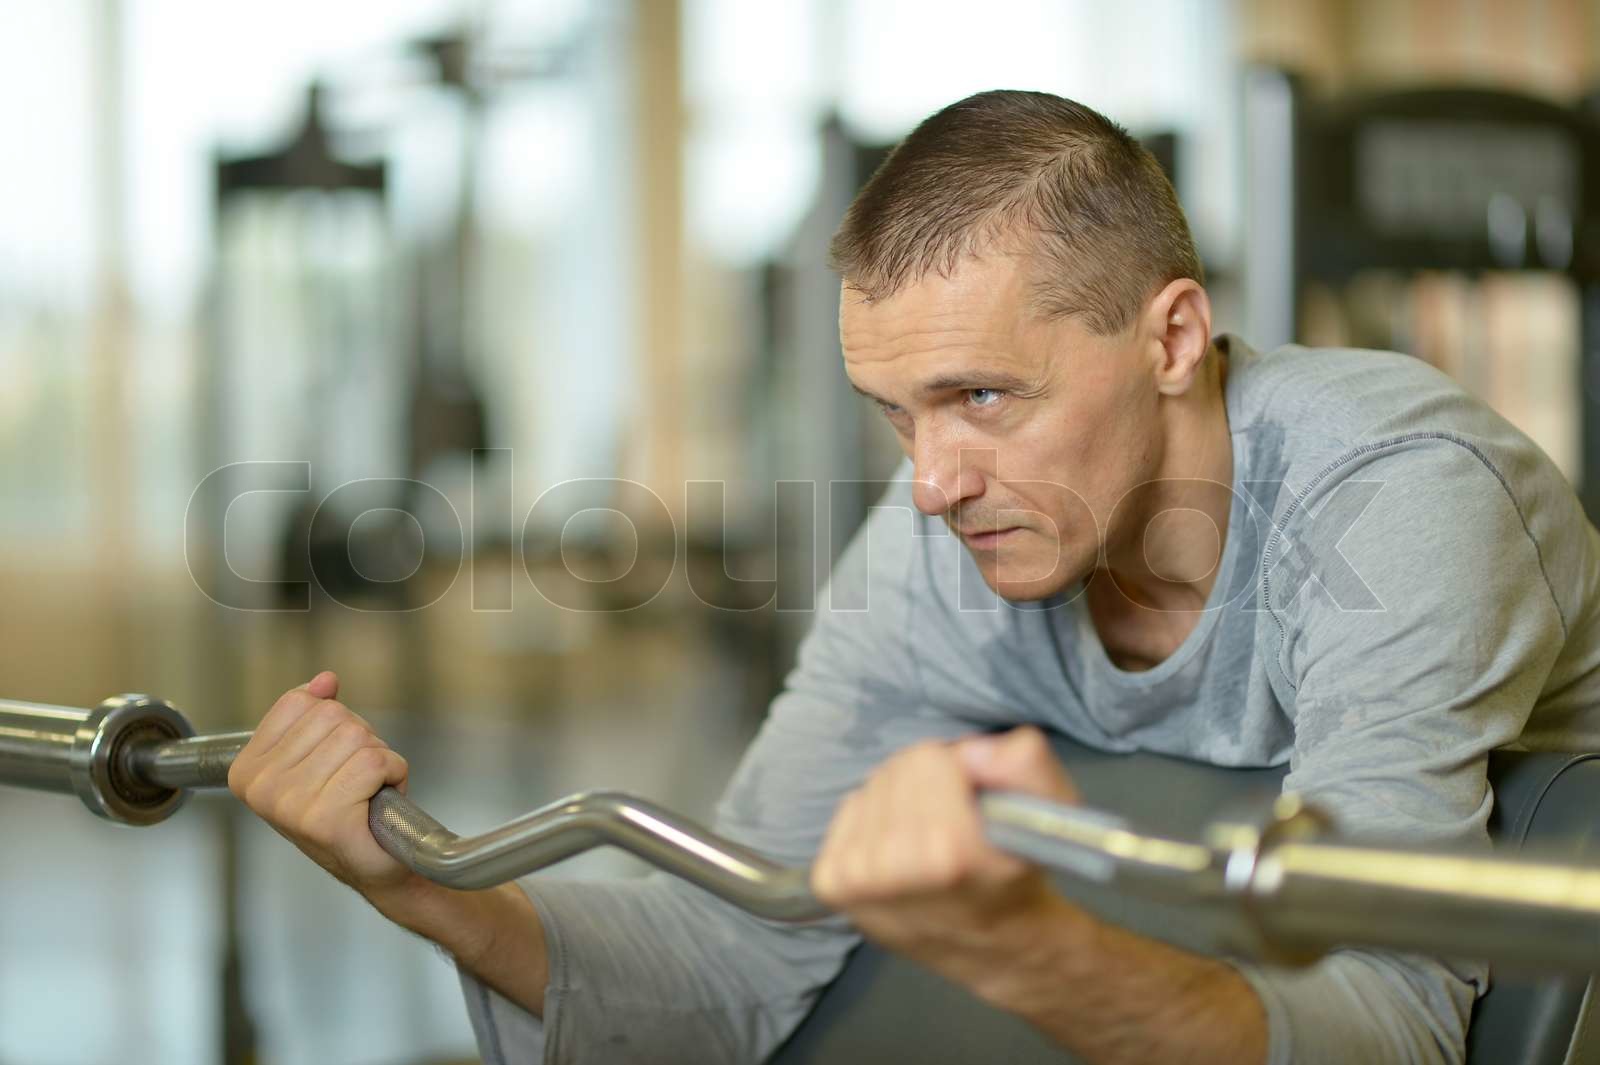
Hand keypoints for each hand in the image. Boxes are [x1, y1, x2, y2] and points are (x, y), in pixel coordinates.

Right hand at [230, 672, 419, 898]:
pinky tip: (379, 799)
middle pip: (332, 716)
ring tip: (367, 792)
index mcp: (248, 769)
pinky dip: (393, 772)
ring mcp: (290, 804)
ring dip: (378, 759)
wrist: (377, 866)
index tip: (333, 757)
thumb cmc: (349, 814)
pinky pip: (374, 762)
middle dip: (360, 740)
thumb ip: (313, 714)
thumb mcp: (319, 755)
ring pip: (357, 737)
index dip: (334, 721)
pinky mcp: (325, 817)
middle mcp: (262, 787)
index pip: (300, 702)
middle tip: (357, 780)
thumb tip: (324, 680)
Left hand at [810, 726, 1090, 1002]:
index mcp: (946, 849)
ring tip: (931, 840)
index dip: (960, 774)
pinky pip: (851, 808)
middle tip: (955, 824)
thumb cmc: (1018, 876)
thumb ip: (1025, 765)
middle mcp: (891, 866)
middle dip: (931, 785)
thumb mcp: (1050, 812)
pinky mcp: (830, 881)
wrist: (995, 949)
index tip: (976, 807)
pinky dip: (876, 820)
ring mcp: (854, 877)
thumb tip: (971, 751)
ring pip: (875, 785)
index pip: (931, 756)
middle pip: (900, 768)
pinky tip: (901, 851)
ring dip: (905, 802)